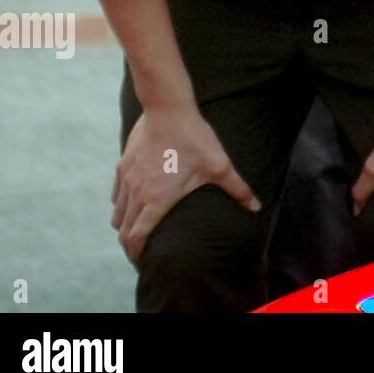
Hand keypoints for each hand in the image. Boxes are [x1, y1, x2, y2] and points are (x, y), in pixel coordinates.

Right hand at [112, 105, 258, 264]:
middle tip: (142, 252)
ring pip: (117, 213)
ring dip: (125, 225)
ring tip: (139, 230)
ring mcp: (127, 179)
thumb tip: (256, 206)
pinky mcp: (123, 165)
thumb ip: (237, 189)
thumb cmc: (194, 139)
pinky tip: (135, 202)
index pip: (137, 238)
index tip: (144, 263)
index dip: (137, 255)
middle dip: (131, 245)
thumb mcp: (219, 166)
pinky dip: (122, 204)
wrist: (168, 109)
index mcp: (156, 200)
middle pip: (123, 230)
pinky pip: (117, 194)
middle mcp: (136, 193)